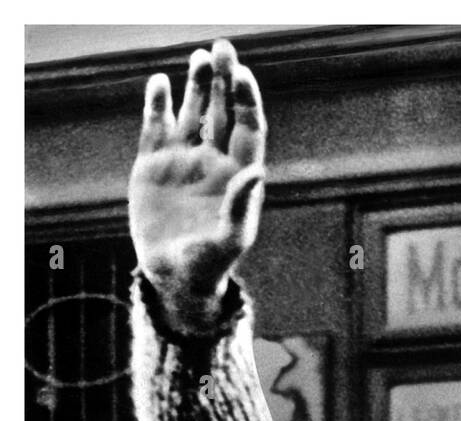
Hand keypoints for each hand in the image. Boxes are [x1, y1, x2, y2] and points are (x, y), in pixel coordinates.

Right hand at [128, 39, 265, 331]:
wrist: (174, 280)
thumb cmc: (209, 265)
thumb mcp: (229, 240)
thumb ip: (241, 205)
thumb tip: (256, 169)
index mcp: (237, 176)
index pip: (247, 129)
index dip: (246, 101)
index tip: (243, 76)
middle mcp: (212, 162)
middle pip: (222, 112)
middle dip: (224, 81)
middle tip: (222, 49)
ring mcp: (183, 161)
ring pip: (192, 113)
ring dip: (196, 85)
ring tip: (199, 58)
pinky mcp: (153, 165)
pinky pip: (156, 127)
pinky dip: (157, 104)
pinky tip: (159, 84)